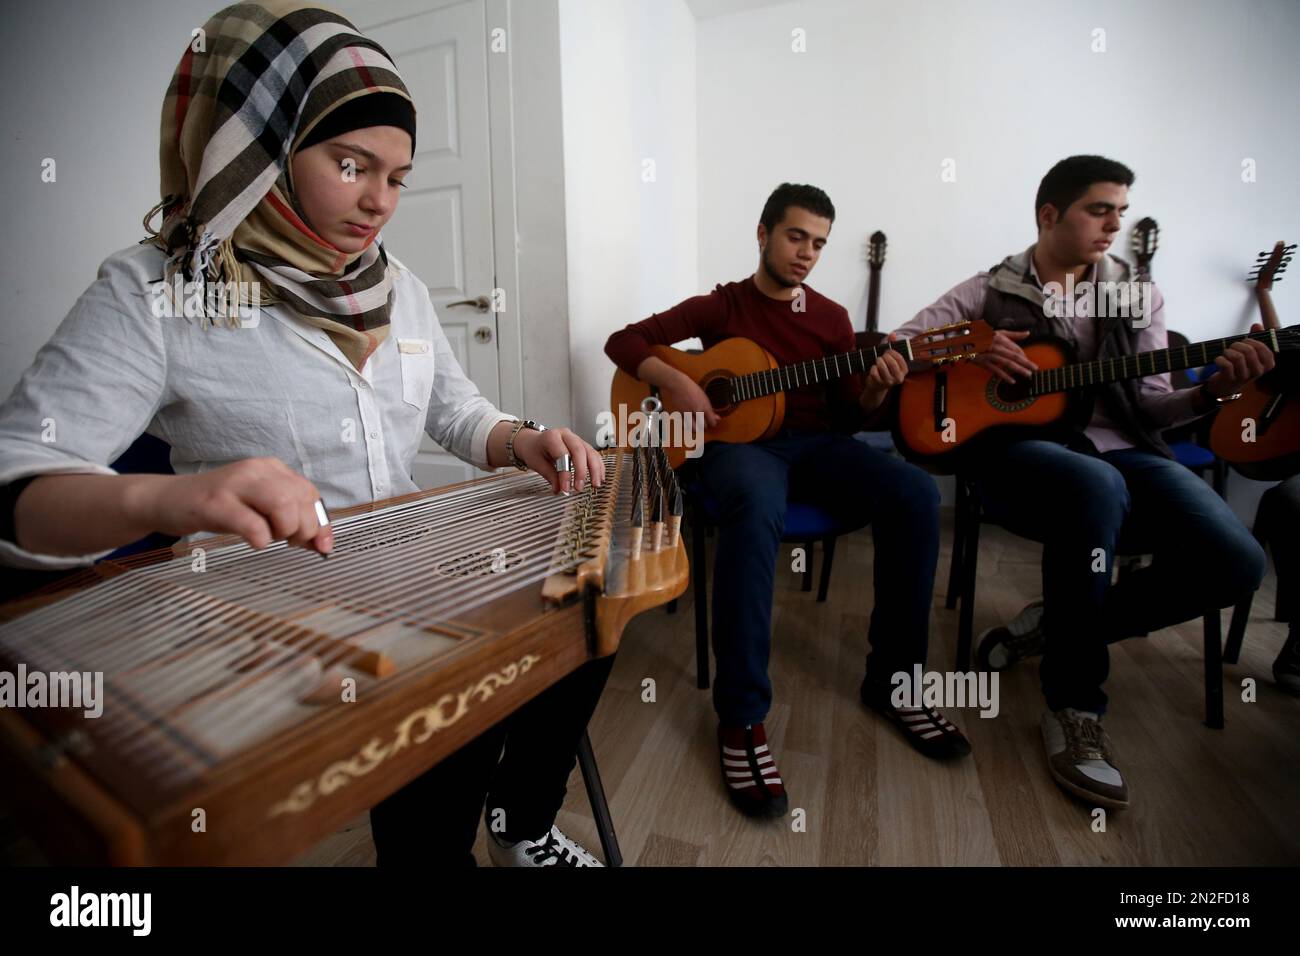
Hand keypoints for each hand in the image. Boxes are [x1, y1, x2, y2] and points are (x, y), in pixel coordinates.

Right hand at [136, 457, 332, 554]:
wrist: (168, 500)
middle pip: (300, 499)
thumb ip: (291, 521)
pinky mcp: (215, 503)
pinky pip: (252, 523)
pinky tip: (254, 541)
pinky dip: (260, 538)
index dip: (321, 522)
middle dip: (303, 529)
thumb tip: (322, 544)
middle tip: (288, 541)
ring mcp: (234, 484)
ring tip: (270, 538)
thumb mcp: (259, 509)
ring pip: (282, 504)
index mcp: (271, 469)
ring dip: (284, 530)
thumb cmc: (219, 507)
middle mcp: (256, 470)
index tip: (320, 545)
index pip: (310, 493)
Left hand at [511, 426, 605, 494]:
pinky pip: (594, 454)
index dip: (565, 473)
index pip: (562, 454)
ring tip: (595, 484)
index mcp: (552, 437)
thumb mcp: (536, 463)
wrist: (534, 442)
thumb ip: (550, 475)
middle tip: (579, 488)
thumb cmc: (534, 450)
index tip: (565, 488)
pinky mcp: (583, 445)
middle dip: (582, 471)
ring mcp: (577, 439)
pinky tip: (600, 478)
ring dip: (595, 470)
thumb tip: (560, 489)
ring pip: (590, 452)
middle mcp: (567, 435)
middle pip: (579, 451)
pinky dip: (599, 467)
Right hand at [661, 372, 720, 427]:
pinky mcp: (680, 414)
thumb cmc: (692, 389)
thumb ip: (711, 410)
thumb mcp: (704, 398)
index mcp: (705, 406)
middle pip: (703, 426)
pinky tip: (689, 424)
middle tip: (704, 424)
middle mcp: (697, 410)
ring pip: (694, 429)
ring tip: (697, 426)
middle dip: (704, 427)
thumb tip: (718, 418)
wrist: (679, 385)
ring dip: (696, 429)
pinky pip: (685, 425)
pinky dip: (688, 427)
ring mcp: (688, 413)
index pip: (712, 421)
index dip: (713, 424)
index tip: (711, 423)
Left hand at [860, 334, 908, 411]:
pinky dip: (872, 368)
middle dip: (884, 356)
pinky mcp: (879, 384)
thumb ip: (892, 344)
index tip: (887, 351)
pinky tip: (874, 369)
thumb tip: (893, 334)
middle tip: (882, 356)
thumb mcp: (889, 357)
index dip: (892, 352)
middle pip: (891, 362)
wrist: (876, 385)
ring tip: (878, 361)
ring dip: (878, 361)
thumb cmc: (885, 368)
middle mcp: (899, 378)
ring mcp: (889, 382)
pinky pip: (874, 372)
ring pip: (882, 366)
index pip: (899, 358)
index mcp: (904, 370)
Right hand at [971, 329, 1036, 383]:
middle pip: (1014, 355)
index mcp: (1000, 338)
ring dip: (1019, 369)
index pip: (1016, 348)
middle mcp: (996, 345)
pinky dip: (1004, 376)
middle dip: (1026, 363)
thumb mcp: (997, 333)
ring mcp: (989, 354)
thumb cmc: (982, 338)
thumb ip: (1013, 334)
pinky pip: (995, 370)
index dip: (1024, 355)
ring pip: (1007, 363)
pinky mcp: (983, 362)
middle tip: (1035, 369)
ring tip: (1027, 375)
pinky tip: (1012, 381)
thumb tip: (1028, 333)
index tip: (1029, 361)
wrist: (963, 342)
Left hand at [1204, 322, 1274, 397]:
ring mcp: (1244, 377)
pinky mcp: (1230, 380)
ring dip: (1227, 352)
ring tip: (1225, 354)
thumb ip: (1255, 338)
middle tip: (1231, 348)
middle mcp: (1258, 372)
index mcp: (1267, 364)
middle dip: (1237, 345)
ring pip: (1237, 357)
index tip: (1244, 342)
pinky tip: (1219, 360)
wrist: (1223, 386)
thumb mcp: (1249, 353)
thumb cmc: (1238, 367)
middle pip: (1249, 351)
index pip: (1262, 347)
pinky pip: (1226, 364)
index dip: (1250, 341)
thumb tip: (1257, 325)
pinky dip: (1219, 359)